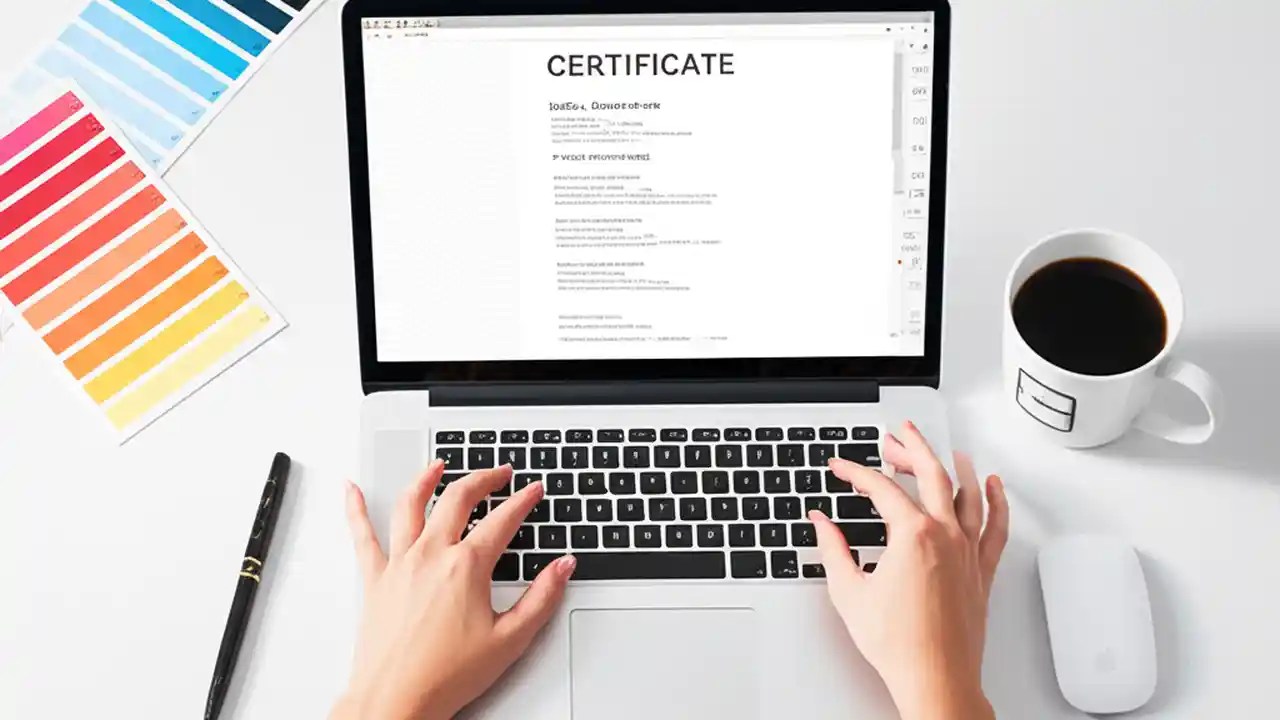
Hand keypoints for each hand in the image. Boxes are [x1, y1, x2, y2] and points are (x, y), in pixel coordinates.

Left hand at [332, 462, 574, 719]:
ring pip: (411, 504)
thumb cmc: (446, 677)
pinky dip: (354, 508)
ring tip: (438, 465)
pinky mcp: (375, 580)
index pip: (503, 520)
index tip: (533, 491)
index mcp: (466, 567)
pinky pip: (362, 535)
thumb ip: (542, 599)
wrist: (396, 701)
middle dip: (484, 478)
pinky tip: (350, 489)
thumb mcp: (510, 640)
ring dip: (426, 478)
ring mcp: (399, 564)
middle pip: (458, 498)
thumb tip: (562, 567)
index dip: (523, 501)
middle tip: (500, 473)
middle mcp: (431, 556)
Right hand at [811, 422, 1008, 719]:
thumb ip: (832, 549)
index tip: (841, 468)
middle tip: (895, 436)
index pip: (880, 488)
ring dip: (952, 464)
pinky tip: (992, 485)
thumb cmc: (898, 643)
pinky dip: (996, 500)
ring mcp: (968, 551)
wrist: (934, 677)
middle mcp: (945, 536)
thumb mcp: (849, 591)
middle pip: (930, 475)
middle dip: (909, 449)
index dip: (855, 472)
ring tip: (943, 450)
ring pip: (966, 492)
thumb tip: (822, 524)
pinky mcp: (982, 570)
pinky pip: (996, 526)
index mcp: (912, 535)